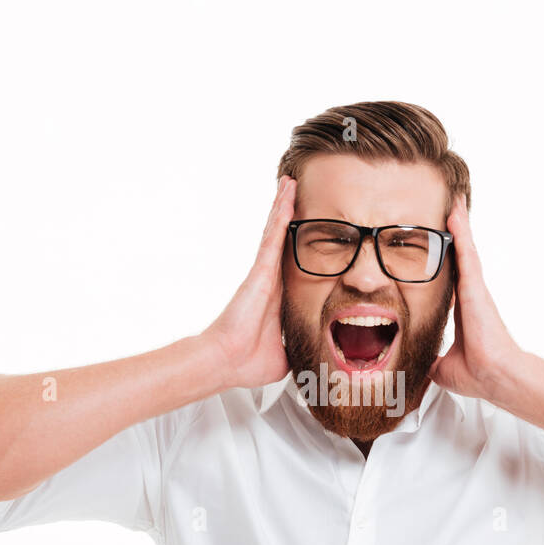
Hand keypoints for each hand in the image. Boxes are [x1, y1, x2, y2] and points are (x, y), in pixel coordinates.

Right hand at [203, 175, 294, 388]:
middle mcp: (269, 280)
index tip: (306, 232)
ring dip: (283, 205)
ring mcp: (263, 273)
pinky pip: (273, 236)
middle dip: (287, 216)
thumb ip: (298, 349)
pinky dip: (281, 213)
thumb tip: (315, 359)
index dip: (296, 246)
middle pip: (281, 240)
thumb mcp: (285, 356)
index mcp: (277, 298)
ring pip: (276, 231)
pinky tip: (288, 192)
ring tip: (291, 181)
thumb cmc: (246, 362)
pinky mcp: (260, 270)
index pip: (290, 265)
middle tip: (295, 192)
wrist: (227, 362)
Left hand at [428, 195, 521, 401]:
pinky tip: (455, 211)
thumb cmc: (477, 374)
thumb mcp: (443, 367)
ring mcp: (475, 288)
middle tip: (450, 207)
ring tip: (453, 199)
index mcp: (463, 309)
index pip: (451, 277)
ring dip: (459, 223)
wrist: (493, 377)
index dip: (446, 259)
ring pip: (465, 248)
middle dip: (456, 232)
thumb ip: (431, 361)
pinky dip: (461, 231)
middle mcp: (470, 295)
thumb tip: (418, 367)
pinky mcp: (476, 286)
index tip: (439, 244)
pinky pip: (466, 252)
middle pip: (460, 256)